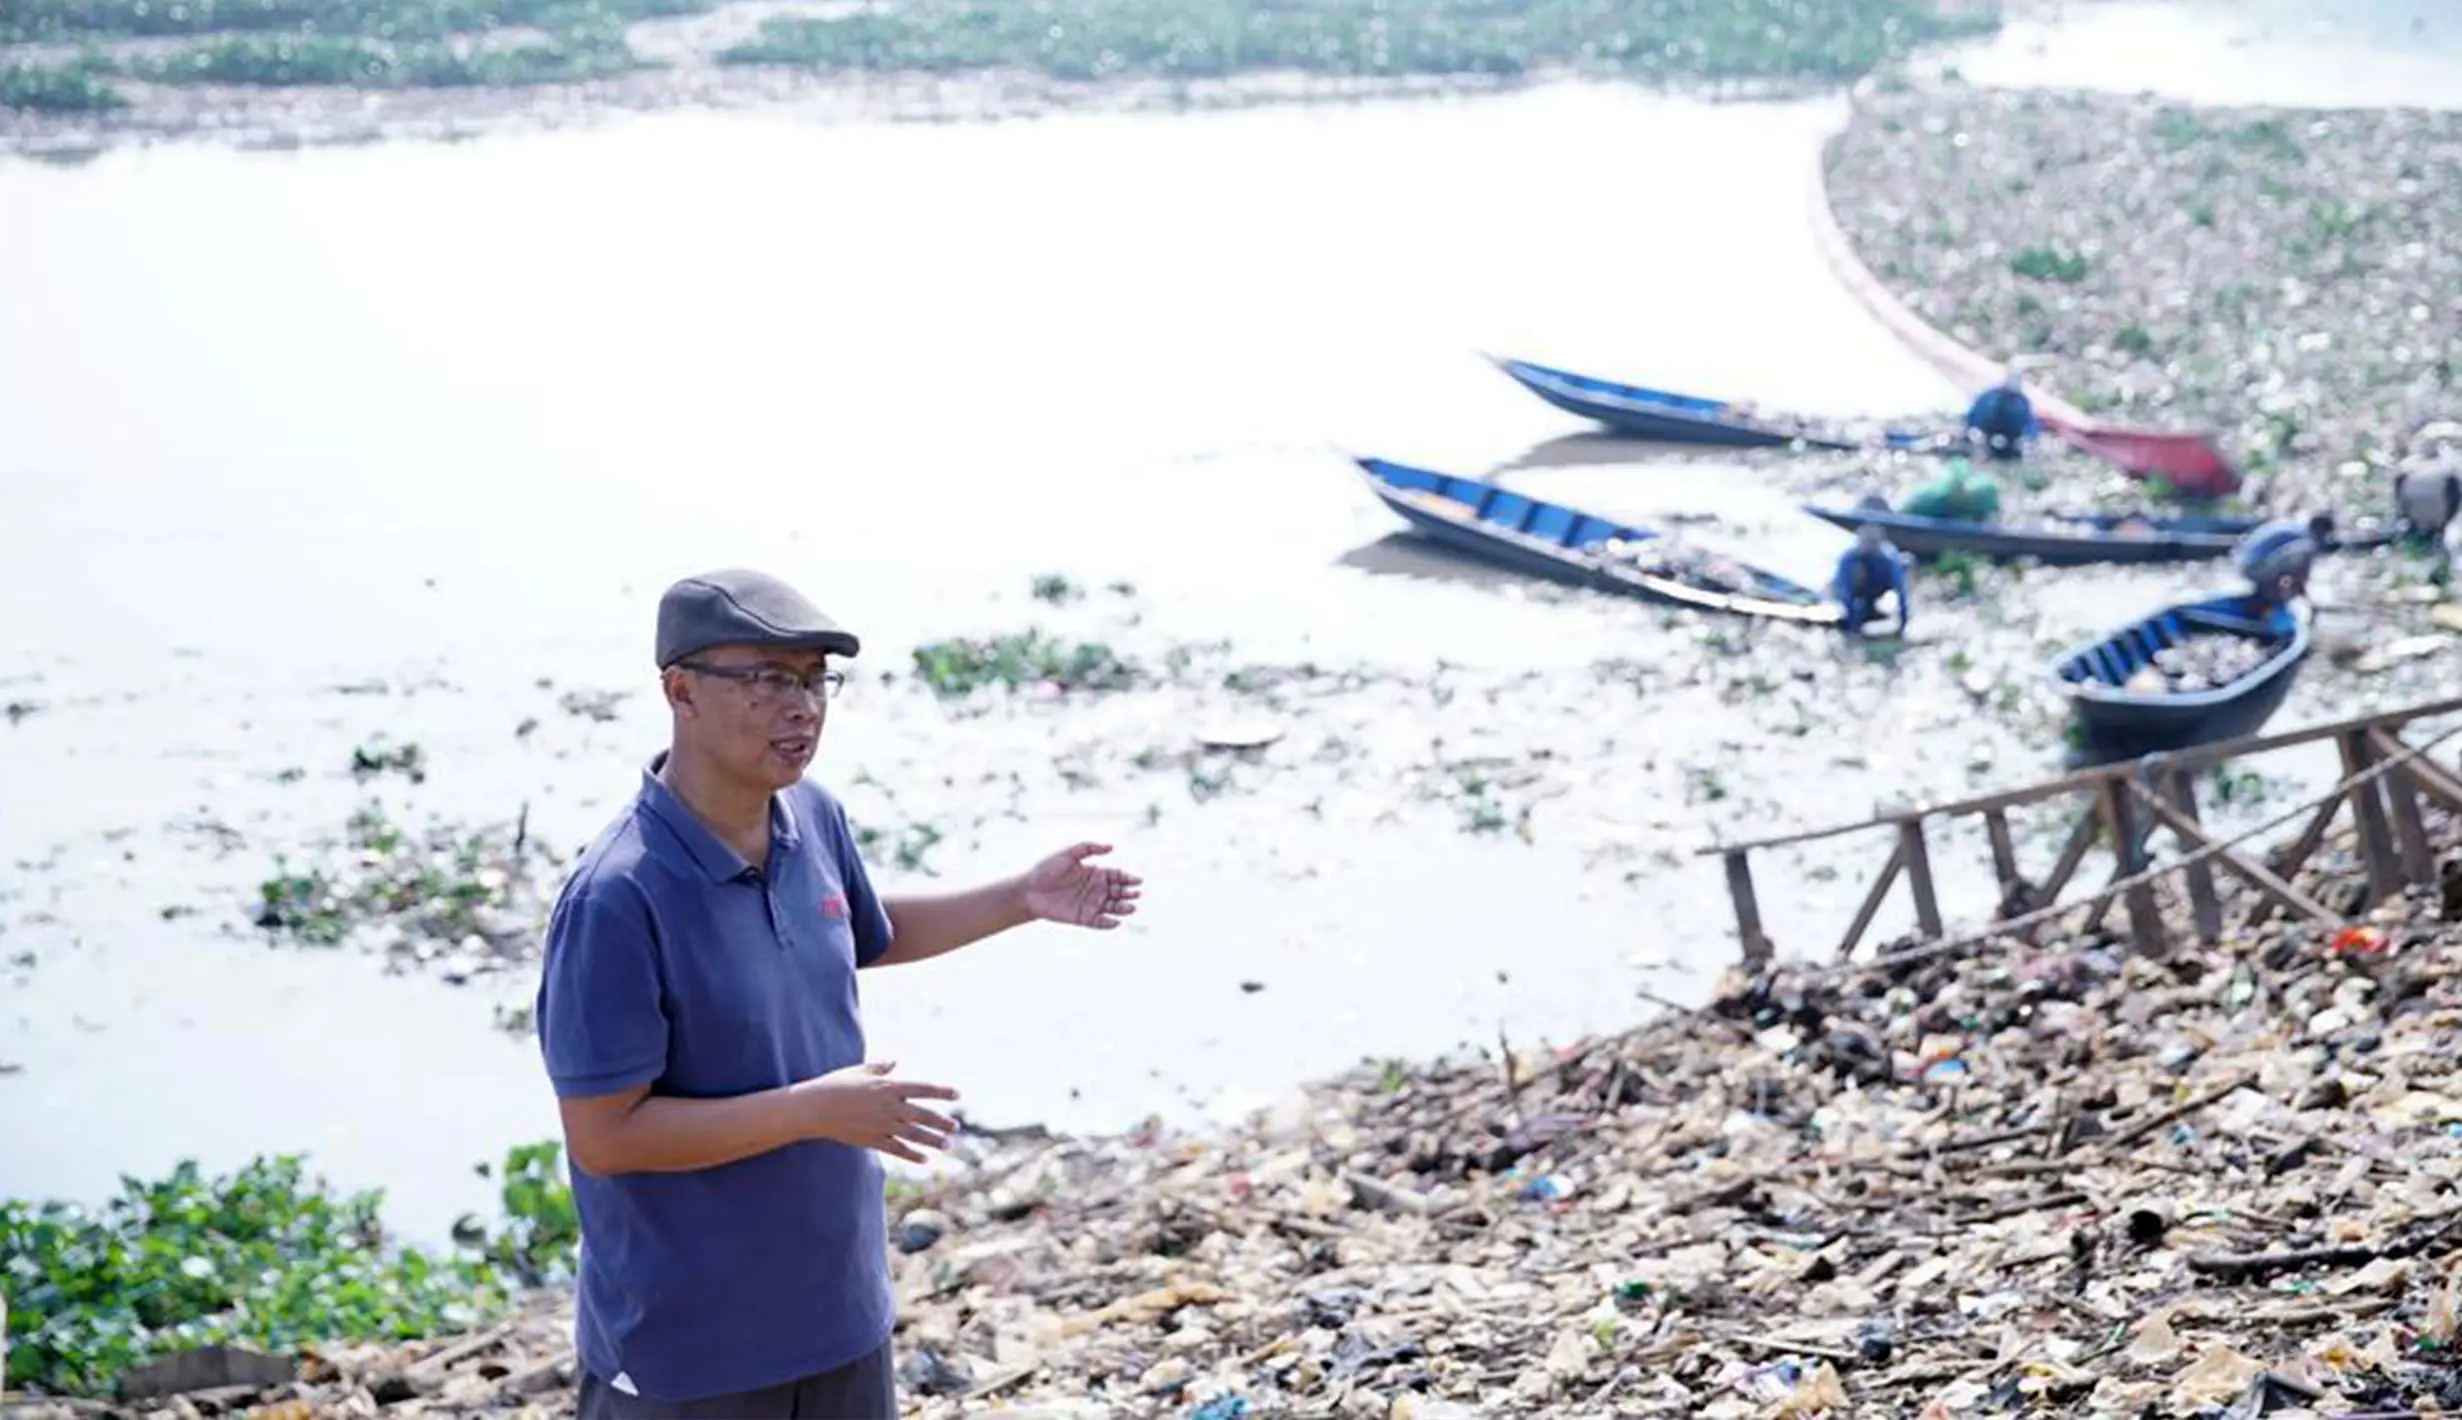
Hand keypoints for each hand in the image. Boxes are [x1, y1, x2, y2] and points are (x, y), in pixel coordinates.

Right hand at [798, 1061, 958, 1164]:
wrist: (814, 1108)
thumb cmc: (836, 1085)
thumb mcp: (861, 1071)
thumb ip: (881, 1067)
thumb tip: (895, 1062)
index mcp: (889, 1086)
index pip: (923, 1088)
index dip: (942, 1091)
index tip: (958, 1094)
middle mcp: (890, 1106)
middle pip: (923, 1115)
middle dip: (942, 1122)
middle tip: (956, 1127)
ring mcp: (882, 1125)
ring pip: (914, 1135)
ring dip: (933, 1141)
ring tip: (947, 1145)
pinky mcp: (873, 1140)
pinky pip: (897, 1149)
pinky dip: (913, 1155)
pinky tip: (925, 1159)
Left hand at [1019, 841, 1142, 928]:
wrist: (1029, 889)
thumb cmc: (1047, 869)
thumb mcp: (1069, 853)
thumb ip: (1090, 848)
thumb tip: (1112, 846)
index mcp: (1096, 873)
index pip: (1118, 876)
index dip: (1129, 878)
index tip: (1138, 881)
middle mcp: (1096, 889)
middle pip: (1119, 892)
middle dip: (1130, 894)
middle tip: (1136, 894)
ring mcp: (1090, 904)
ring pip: (1113, 908)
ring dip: (1123, 909)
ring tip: (1131, 908)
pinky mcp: (1083, 918)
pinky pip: (1099, 922)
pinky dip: (1108, 924)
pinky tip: (1116, 922)